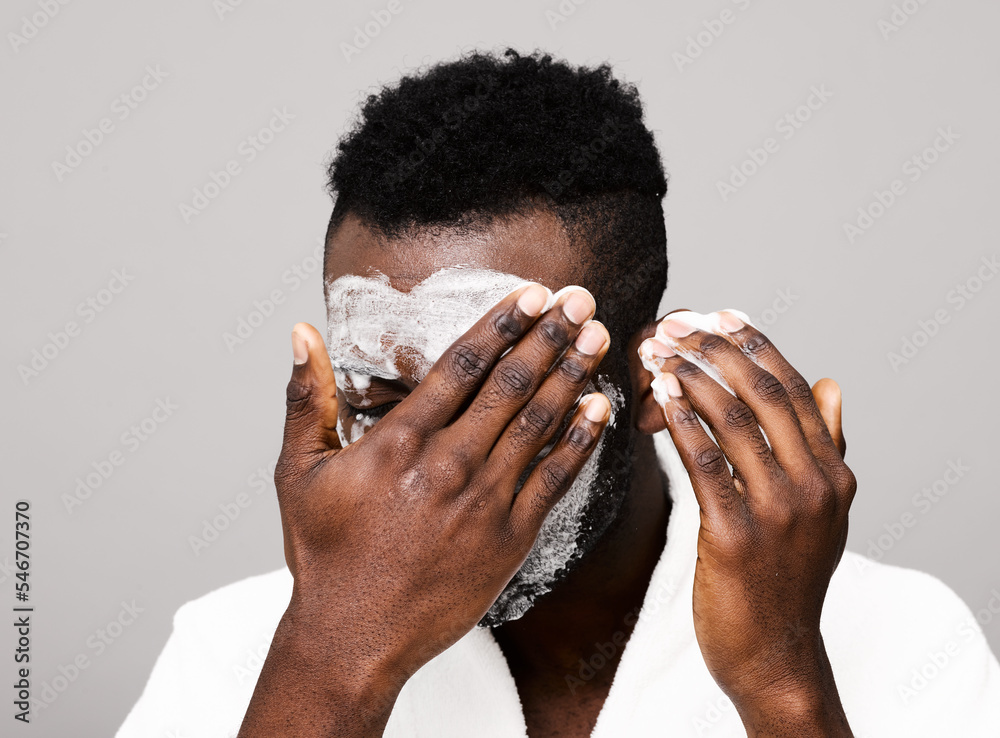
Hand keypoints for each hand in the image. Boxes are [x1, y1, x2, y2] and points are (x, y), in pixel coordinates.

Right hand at [240, 284, 611, 736]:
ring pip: (538, 424)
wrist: (352, 638)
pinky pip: (554, 480)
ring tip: (597, 338)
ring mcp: (483, 502)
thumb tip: (299, 332)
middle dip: (549, 336)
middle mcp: (446, 464)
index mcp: (398, 441)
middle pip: (510, 384)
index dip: (502, 323)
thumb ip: (306, 397)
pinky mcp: (509, 539)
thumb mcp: (297, 471)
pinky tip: (599, 410)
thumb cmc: (323, 553)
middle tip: (580, 300)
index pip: (461, 365)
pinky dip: (579, 442)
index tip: (532, 294)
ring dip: (571, 376)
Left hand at [639, 310, 855, 737]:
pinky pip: (705, 464)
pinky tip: (657, 399)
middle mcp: (816, 484)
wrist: (775, 655)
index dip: (753, 345)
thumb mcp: (822, 512)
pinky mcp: (736, 535)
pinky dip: (680, 424)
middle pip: (762, 393)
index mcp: (834, 472)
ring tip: (659, 351)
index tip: (719, 313)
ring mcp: (780, 511)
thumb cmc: (785, 578)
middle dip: (715, 350)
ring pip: (732, 421)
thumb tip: (830, 383)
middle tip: (676, 324)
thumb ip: (825, 445)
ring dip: (690, 378)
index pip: (791, 388)